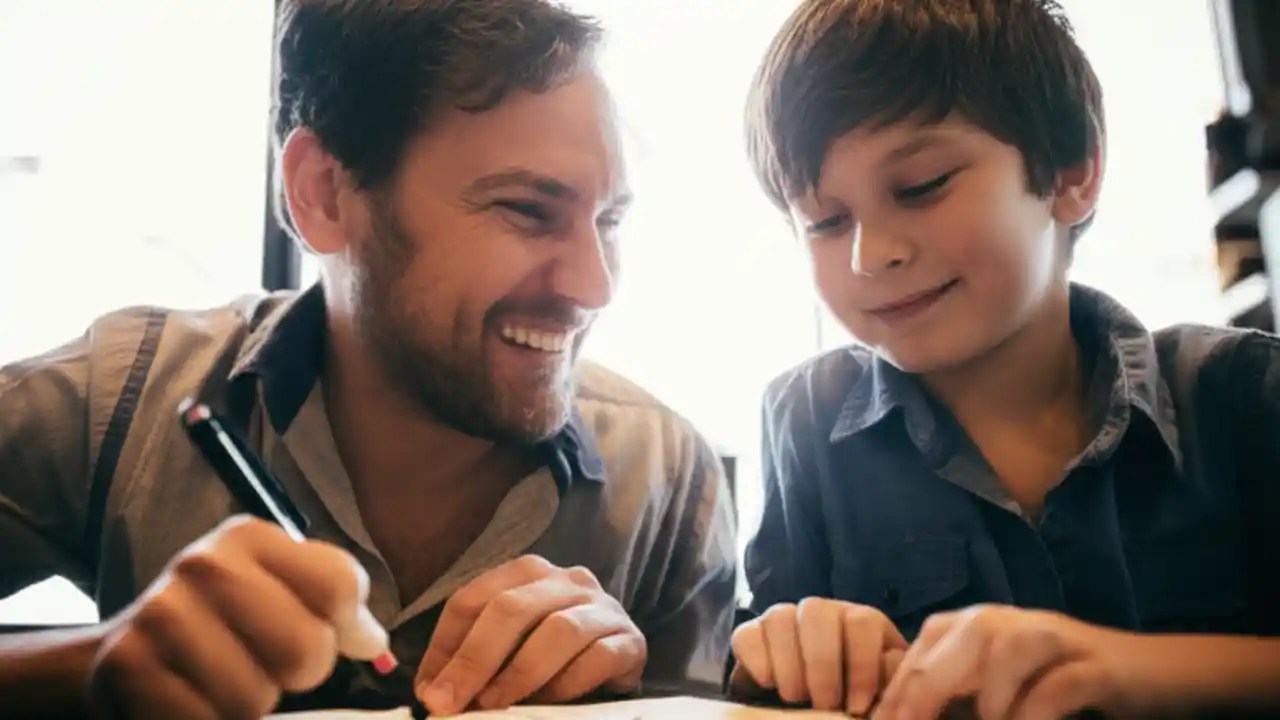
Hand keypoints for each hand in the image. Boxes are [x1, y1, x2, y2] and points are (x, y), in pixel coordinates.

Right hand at [89, 515, 384, 718]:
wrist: (124, 651)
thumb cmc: (222, 622)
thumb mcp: (279, 591)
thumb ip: (335, 603)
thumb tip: (374, 643)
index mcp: (250, 537)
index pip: (339, 586)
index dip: (342, 627)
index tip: (320, 632)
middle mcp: (203, 565)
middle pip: (306, 648)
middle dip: (297, 673)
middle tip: (266, 666)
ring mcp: (160, 615)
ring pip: (256, 698)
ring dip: (250, 706)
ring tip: (224, 683)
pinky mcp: (126, 667)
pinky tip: (193, 702)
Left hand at [414, 555, 644, 714]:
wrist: (617, 664)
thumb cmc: (551, 656)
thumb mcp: (507, 649)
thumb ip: (472, 660)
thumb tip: (432, 691)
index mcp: (527, 574)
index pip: (473, 598)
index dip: (445, 645)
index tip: (430, 690)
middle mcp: (567, 580)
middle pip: (512, 608)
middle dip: (474, 659)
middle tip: (449, 703)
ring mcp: (603, 608)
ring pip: (559, 630)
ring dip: (520, 672)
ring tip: (495, 705)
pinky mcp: (631, 641)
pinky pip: (598, 658)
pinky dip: (567, 684)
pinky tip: (548, 704)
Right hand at [729, 598, 907, 715]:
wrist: (823, 705)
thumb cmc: (858, 697)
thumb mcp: (882, 690)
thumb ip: (890, 677)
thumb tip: (890, 667)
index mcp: (861, 621)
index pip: (861, 623)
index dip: (860, 665)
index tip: (857, 705)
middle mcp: (822, 611)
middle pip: (815, 612)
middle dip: (820, 665)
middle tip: (824, 703)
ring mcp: (784, 618)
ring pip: (779, 618)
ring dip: (789, 666)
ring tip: (797, 698)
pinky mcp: (752, 634)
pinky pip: (746, 635)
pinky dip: (758, 663)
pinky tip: (771, 685)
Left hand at [874, 604, 1151, 719]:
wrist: (1152, 676)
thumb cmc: (1060, 687)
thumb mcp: (997, 692)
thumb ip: (952, 699)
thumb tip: (897, 719)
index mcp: (972, 628)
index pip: (915, 659)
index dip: (892, 701)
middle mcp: (1005, 623)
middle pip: (945, 652)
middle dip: (916, 702)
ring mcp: (1051, 638)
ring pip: (1000, 657)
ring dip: (989, 704)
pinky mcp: (1093, 666)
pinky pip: (1054, 689)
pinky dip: (1034, 716)